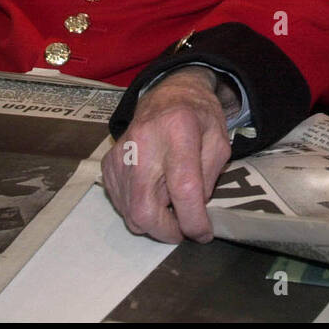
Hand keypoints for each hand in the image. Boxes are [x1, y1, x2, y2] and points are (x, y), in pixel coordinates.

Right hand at [101, 66, 230, 243]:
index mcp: (178, 130)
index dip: (193, 219)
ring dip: (153, 222)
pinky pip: (120, 203)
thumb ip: (209, 177)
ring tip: (172, 207)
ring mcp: (120, 154)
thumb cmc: (199, 117)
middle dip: (165, 231)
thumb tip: (194, 213)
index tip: (203, 234)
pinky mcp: (108, 163)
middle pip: (144, 208)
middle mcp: (143, 142)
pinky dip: (139, 210)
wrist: (168, 95)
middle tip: (183, 229)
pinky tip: (155, 195)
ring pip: (129, 212)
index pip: (183, 187)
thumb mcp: (219, 141)